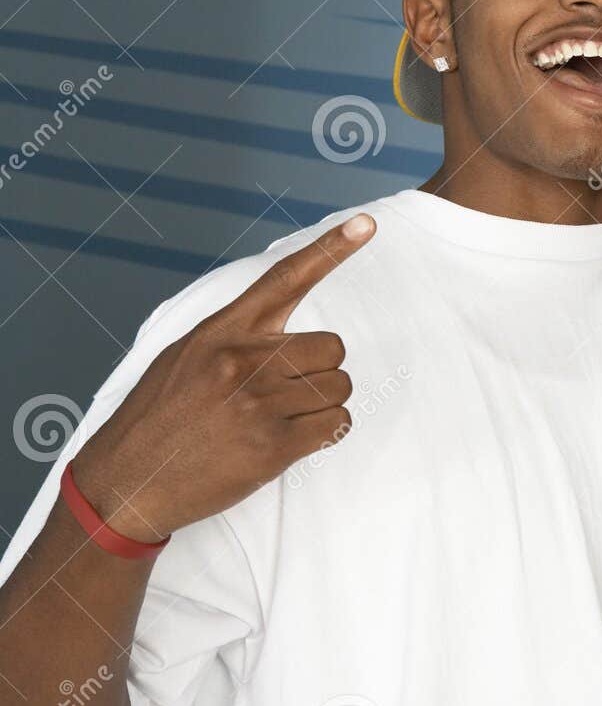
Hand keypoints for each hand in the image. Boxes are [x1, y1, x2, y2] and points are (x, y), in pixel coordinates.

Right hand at [69, 215, 375, 542]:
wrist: (128, 482)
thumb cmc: (159, 418)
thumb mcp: (185, 357)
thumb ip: (234, 338)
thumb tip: (283, 328)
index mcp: (221, 332)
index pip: (285, 278)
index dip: (331, 248)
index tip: (368, 223)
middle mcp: (242, 360)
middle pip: (333, 347)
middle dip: (322, 370)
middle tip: (291, 392)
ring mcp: (259, 403)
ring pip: (339, 388)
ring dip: (324, 404)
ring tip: (284, 419)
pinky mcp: (273, 445)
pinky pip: (336, 425)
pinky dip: (327, 432)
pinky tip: (296, 439)